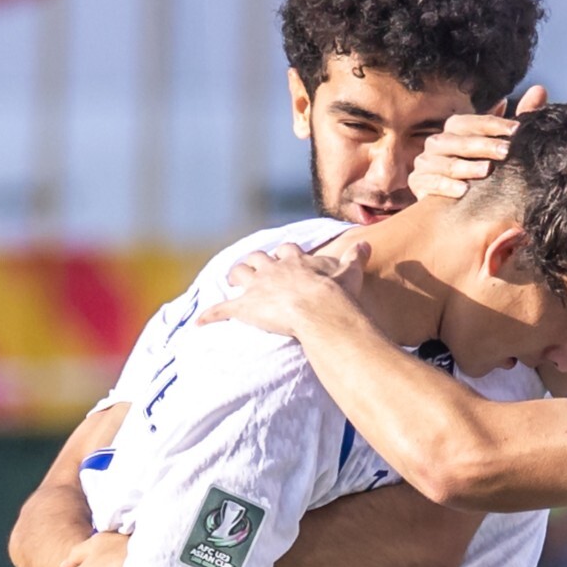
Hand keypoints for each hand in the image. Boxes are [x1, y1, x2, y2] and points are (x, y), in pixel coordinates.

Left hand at [198, 241, 366, 338]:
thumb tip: (365, 244)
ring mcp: (257, 287)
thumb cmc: (336, 294)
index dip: (283, 255)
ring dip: (234, 277)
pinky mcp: (244, 307)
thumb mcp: (350, 272)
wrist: (320, 311)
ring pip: (238, 274)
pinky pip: (222, 309)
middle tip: (254, 271)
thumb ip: (356, 257)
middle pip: (257, 258)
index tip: (284, 259)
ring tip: (232, 283)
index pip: (286, 251)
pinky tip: (201, 322)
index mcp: (295, 261)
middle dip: (254, 263)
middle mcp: (272, 269)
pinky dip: (211, 315)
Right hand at [409, 84, 547, 199]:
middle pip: (457, 140)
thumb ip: (515, 123)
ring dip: (465, 166)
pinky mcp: (418, 183)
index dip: (493, 125)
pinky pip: (430, 182)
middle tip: (505, 152)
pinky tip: (463, 191)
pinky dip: (446, 186)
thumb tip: (539, 90)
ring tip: (485, 171)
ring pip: (444, 161)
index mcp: (454, 130)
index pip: (471, 122)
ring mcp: (425, 163)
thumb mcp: (498, 147)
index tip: (517, 131)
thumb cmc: (480, 170)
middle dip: (483, 145)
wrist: (457, 205)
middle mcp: (437, 143)